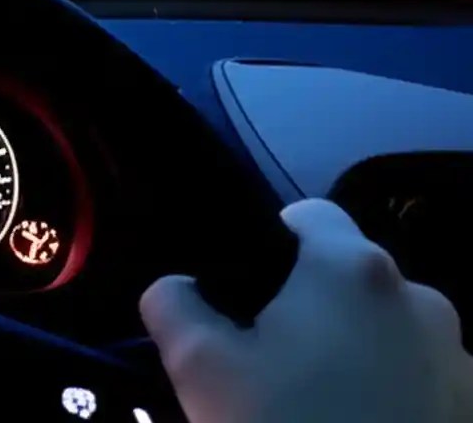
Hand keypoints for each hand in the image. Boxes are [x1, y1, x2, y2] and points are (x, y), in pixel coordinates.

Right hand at [141, 199, 472, 422]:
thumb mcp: (199, 369)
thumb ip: (174, 305)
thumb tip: (178, 287)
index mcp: (352, 268)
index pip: (309, 214)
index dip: (268, 246)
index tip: (244, 300)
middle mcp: (420, 299)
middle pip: (348, 279)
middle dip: (309, 309)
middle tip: (268, 364)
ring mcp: (458, 356)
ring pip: (386, 331)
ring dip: (353, 352)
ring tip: (315, 405)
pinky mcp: (469, 405)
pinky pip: (418, 377)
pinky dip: (389, 391)